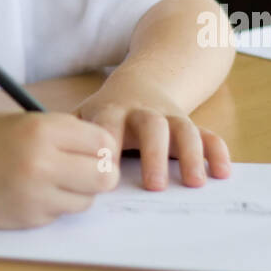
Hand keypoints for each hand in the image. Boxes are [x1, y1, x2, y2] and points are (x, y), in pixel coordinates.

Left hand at [72, 74, 231, 190]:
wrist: (141, 83)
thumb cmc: (106, 113)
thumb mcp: (84, 116)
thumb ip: (69, 136)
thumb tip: (48, 163)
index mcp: (112, 110)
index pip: (108, 122)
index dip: (108, 143)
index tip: (106, 170)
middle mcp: (143, 112)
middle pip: (151, 125)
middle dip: (153, 154)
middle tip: (154, 187)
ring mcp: (169, 117)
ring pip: (183, 128)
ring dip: (190, 154)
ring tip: (194, 183)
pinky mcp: (190, 124)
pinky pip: (208, 133)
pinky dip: (217, 150)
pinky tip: (222, 172)